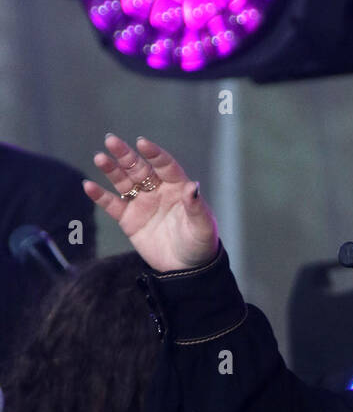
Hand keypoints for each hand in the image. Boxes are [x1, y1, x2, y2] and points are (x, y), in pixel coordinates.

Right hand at [83, 133, 218, 272]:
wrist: (186, 270)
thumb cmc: (200, 245)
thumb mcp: (203, 227)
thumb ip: (197, 207)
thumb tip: (193, 186)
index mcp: (176, 188)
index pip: (164, 165)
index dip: (154, 154)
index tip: (142, 143)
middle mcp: (157, 191)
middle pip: (139, 168)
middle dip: (125, 154)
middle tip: (111, 140)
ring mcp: (141, 203)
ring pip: (123, 182)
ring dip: (111, 170)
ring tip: (100, 158)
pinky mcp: (129, 219)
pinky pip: (112, 205)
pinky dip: (100, 196)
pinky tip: (89, 186)